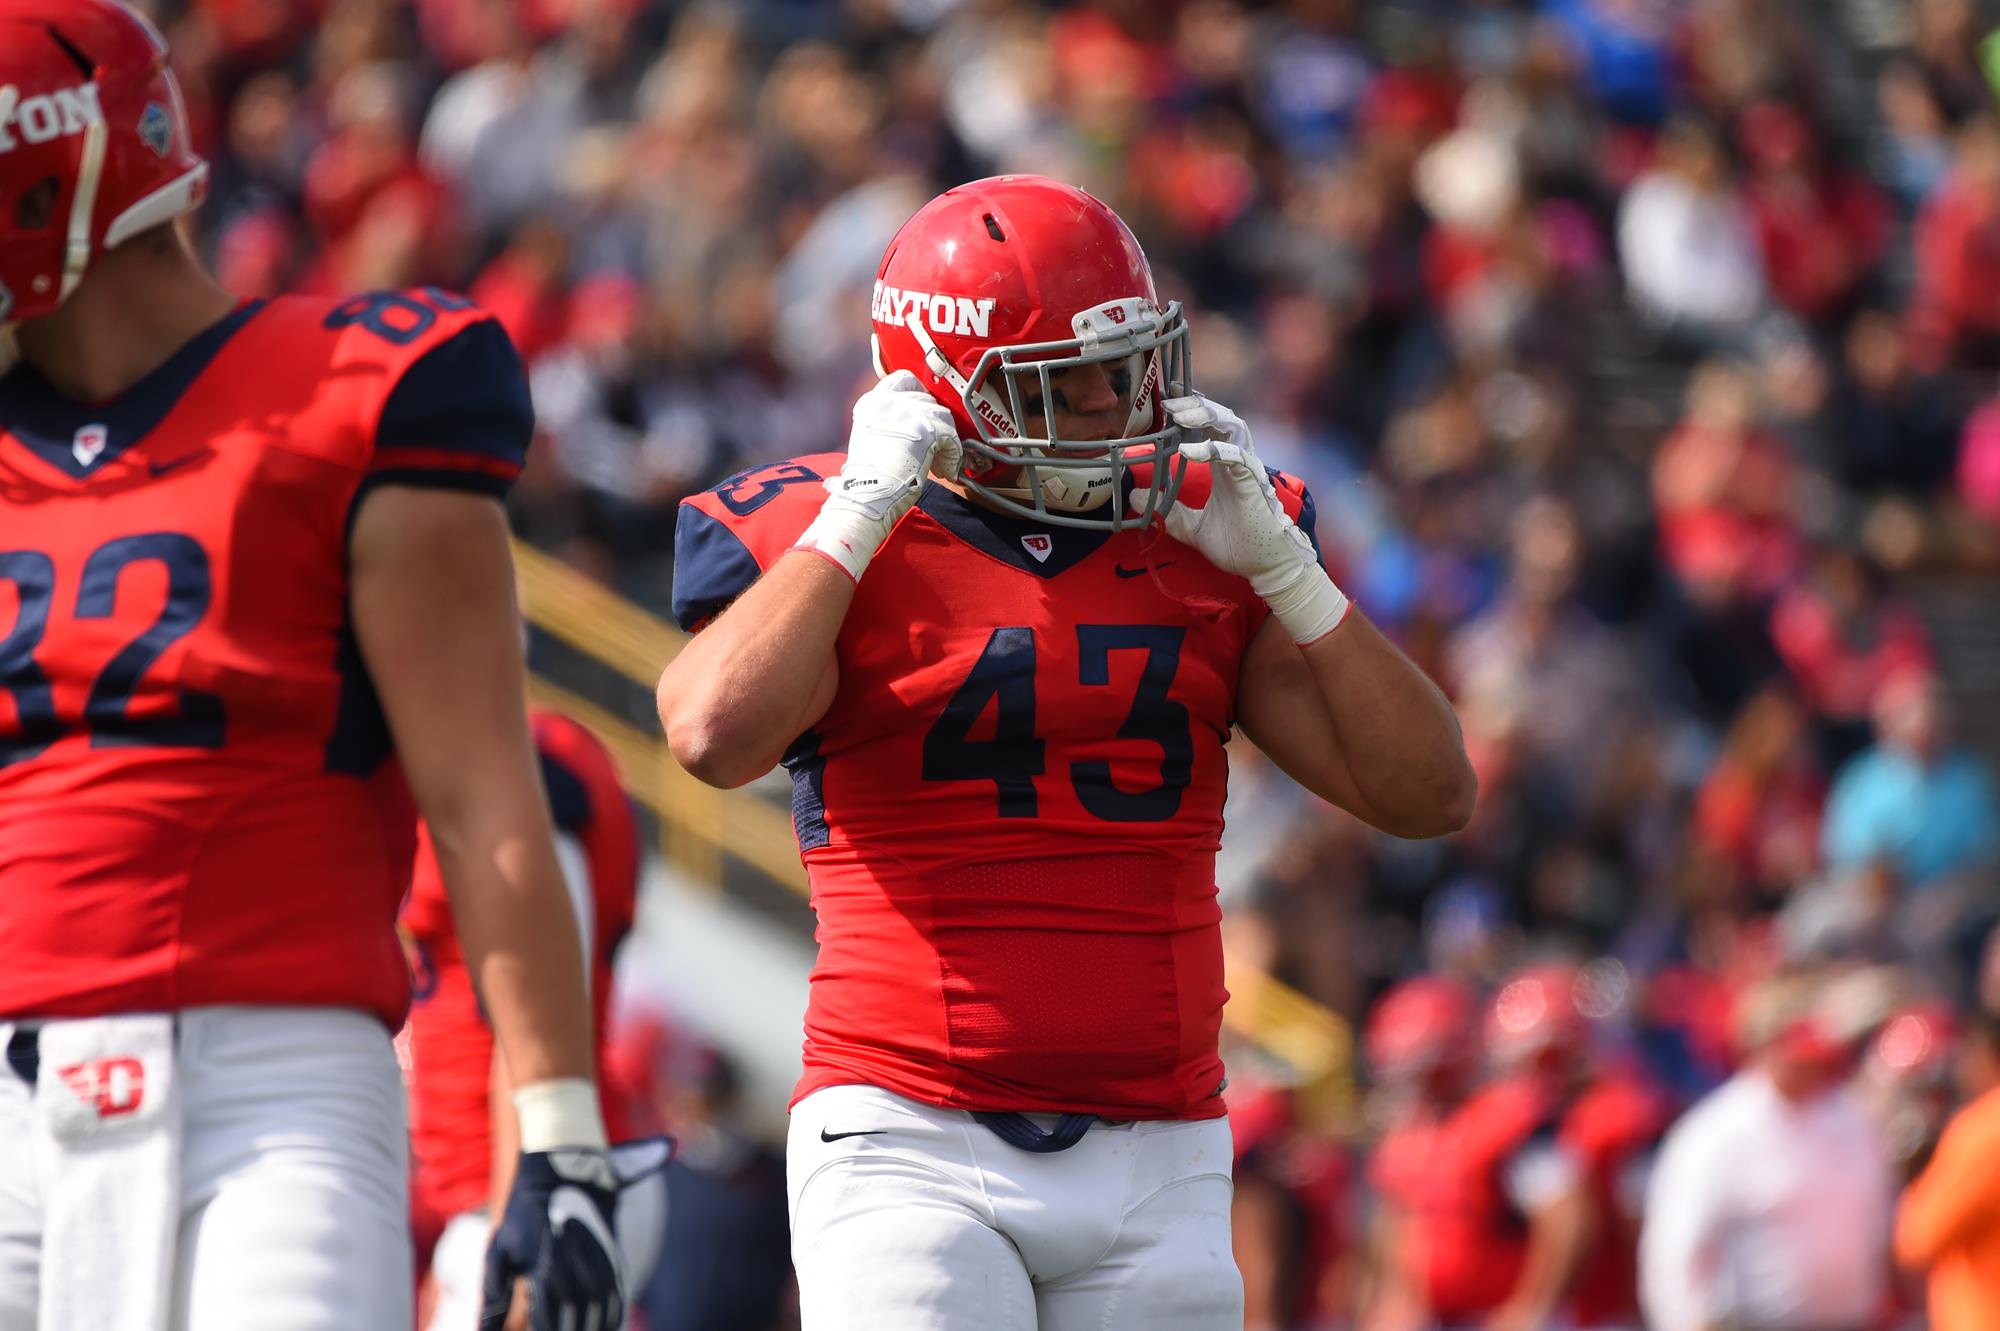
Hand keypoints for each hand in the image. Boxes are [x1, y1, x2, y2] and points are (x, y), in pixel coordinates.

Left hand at [480, 1148, 623, 1330]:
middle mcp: (579, 1277)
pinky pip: (616, 1309)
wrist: (567, 1176)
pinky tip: (589, 1325)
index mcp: (547, 1275)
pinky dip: (605, 1323)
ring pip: (598, 1323)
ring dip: (584, 1328)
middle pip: (574, 1328)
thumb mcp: (501, 1251)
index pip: (547, 1328)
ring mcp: (602, 1273)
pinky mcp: (616, 1267)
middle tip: (547, 1328)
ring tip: (567, 1325)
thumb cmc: (526, 1215)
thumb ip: (493, 1297)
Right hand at [796, 370, 961, 579]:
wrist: (868, 494)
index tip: (925, 413)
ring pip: (943, 417)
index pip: (903, 379)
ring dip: (945, 440)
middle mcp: (891, 401)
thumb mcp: (869, 438)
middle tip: (932, 449)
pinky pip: (952, 438)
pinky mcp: (928, 429)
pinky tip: (946, 471)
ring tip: (938, 463)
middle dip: (933, 424)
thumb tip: (913, 425)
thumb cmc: (866, 478)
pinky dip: (953, 455)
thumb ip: (889, 423)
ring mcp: (910, 413)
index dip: (919, 393)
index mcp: (873, 402)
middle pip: (927, 401)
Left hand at [1161, 392, 1347, 642]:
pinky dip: (1214, 449)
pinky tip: (1188, 451)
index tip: (1168, 397)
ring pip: (1234, 427)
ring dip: (1207, 417)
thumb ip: (1168, 512)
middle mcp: (1238, 462)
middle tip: (1169, 401)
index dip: (1192, 409)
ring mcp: (1248, 471)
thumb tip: (1135, 499)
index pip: (1210, 427)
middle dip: (1196, 405)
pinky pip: (1237, 457)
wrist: (1266, 569)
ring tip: (1179, 416)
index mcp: (1225, 467)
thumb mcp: (1192, 528)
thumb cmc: (1238, 546)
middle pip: (1222, 417)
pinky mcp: (1254, 485)